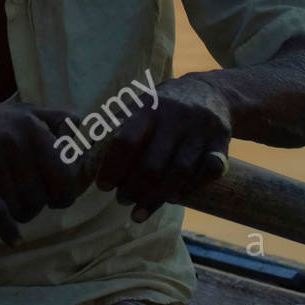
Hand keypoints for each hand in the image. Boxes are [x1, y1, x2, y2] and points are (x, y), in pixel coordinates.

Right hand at [0, 96, 91, 244]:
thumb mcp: (15, 110)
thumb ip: (51, 118)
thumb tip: (84, 129)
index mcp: (31, 124)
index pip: (66, 173)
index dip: (63, 192)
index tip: (52, 198)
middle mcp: (15, 137)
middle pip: (47, 195)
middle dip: (40, 207)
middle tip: (25, 207)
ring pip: (22, 206)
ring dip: (16, 217)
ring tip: (3, 210)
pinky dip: (6, 230)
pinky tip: (9, 237)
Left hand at [92, 75, 231, 222]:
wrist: (212, 91)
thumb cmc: (164, 107)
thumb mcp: (141, 106)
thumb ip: (117, 126)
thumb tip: (82, 152)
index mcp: (149, 107)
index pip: (126, 140)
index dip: (113, 167)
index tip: (103, 187)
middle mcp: (175, 116)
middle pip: (152, 163)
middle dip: (134, 188)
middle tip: (121, 201)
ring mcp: (200, 129)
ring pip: (179, 173)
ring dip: (157, 198)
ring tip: (138, 212)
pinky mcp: (222, 141)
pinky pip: (207, 172)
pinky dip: (191, 188)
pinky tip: (175, 199)